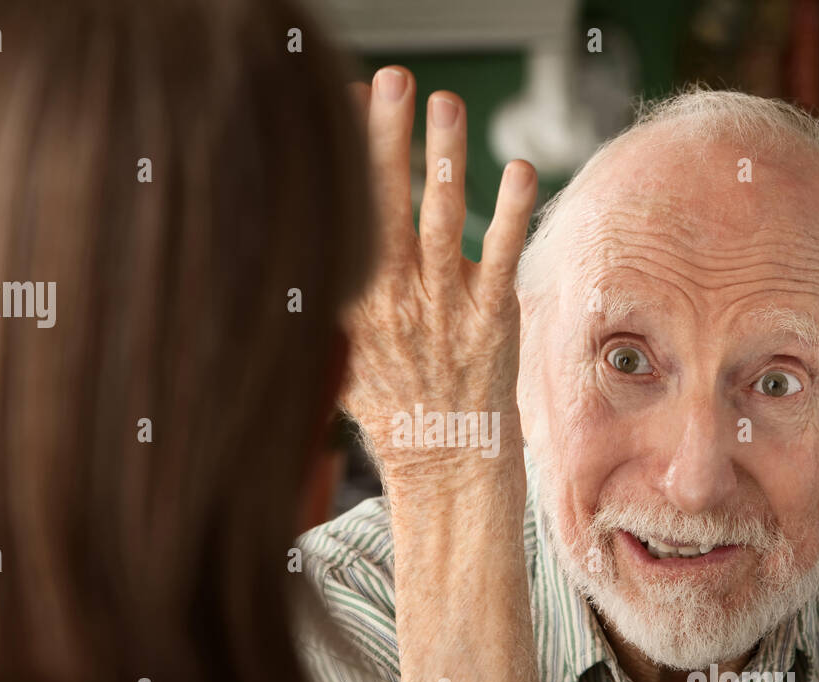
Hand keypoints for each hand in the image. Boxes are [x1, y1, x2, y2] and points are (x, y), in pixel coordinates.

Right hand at [341, 66, 537, 489]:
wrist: (444, 463)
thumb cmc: (396, 406)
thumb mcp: (342, 355)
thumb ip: (329, 304)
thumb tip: (297, 257)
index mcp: (353, 304)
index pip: (342, 216)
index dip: (343, 158)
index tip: (340, 102)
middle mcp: (393, 300)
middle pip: (384, 206)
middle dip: (384, 139)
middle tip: (389, 80)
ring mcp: (443, 309)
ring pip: (440, 221)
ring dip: (443, 159)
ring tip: (444, 104)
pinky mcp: (491, 319)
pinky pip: (501, 258)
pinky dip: (511, 214)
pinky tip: (521, 170)